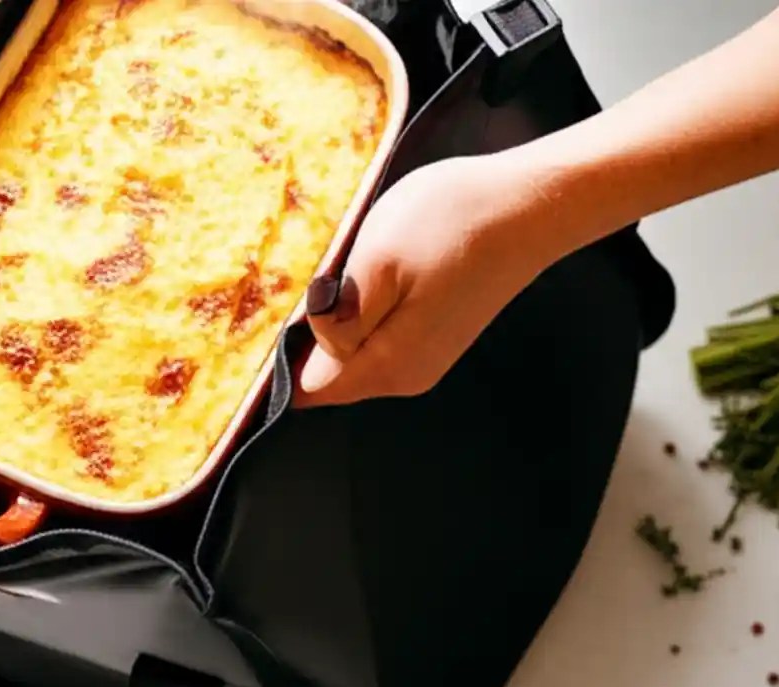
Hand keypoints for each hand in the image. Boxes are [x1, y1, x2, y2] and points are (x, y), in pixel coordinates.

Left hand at [295, 155, 561, 407]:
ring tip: (314, 276)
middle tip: (276, 292)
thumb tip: (308, 350)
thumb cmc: (451, 223)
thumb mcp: (377, 262)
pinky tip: (351, 276)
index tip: (251, 329)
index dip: (272, 365)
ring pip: (346, 354)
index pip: (304, 391)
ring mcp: (421, 357)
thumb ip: (338, 318)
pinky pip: (371, 337)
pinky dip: (351, 314)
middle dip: (295, 342)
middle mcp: (403, 376)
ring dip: (323, 324)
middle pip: (323, 376)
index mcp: (386, 366)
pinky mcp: (431, 333)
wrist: (528, 203)